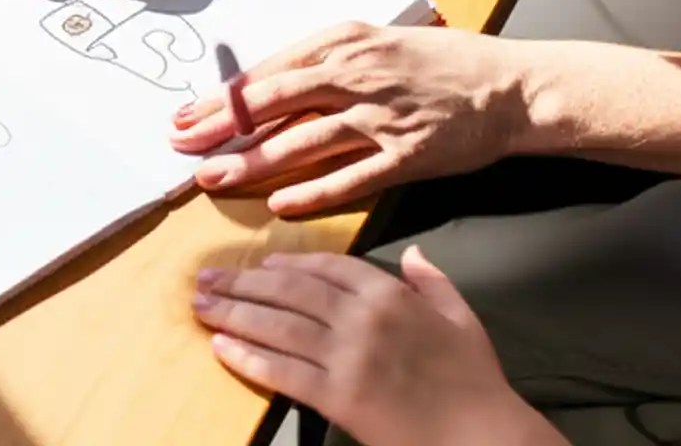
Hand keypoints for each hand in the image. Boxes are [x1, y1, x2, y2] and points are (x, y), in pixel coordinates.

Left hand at [172, 22, 534, 213]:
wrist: (514, 87)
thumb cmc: (442, 63)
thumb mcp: (378, 41)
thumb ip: (324, 59)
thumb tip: (264, 83)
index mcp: (347, 42)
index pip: (269, 71)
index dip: (222, 97)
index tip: (185, 114)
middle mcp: (359, 75)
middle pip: (274, 101)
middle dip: (221, 126)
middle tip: (181, 145)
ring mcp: (383, 116)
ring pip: (304, 140)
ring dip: (254, 161)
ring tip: (214, 178)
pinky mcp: (408, 155)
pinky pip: (352, 177)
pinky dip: (314, 191)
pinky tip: (280, 205)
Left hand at [192, 248, 565, 445]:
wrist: (480, 436)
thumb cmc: (473, 380)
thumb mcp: (461, 317)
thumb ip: (433, 282)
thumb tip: (415, 253)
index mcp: (390, 294)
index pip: (326, 267)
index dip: (287, 264)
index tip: (260, 264)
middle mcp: (363, 319)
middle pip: (289, 291)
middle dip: (243, 283)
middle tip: (205, 278)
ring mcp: (347, 358)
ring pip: (278, 326)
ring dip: (233, 313)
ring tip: (200, 305)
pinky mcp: (338, 397)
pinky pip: (283, 372)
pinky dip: (248, 357)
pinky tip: (221, 347)